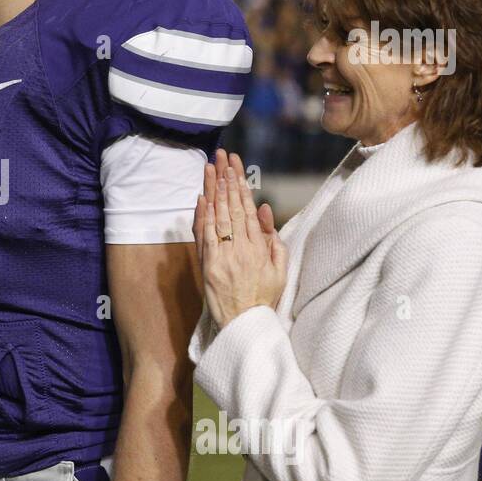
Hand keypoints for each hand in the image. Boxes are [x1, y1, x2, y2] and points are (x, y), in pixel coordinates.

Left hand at [192, 150, 288, 326]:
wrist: (246, 323)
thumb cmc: (264, 296)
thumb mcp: (280, 268)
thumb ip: (272, 238)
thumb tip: (264, 209)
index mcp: (260, 246)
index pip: (247, 207)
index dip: (241, 184)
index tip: (235, 165)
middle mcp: (241, 247)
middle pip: (231, 206)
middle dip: (226, 178)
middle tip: (221, 156)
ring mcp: (223, 255)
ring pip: (217, 216)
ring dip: (213, 190)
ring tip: (210, 168)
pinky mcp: (208, 265)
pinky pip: (205, 236)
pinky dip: (202, 216)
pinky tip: (201, 197)